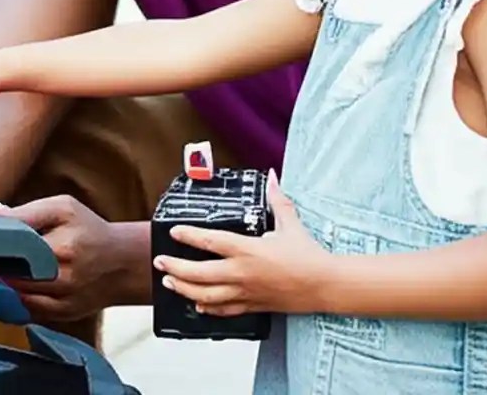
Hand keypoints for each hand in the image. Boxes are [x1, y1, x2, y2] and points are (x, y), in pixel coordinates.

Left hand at [0, 196, 132, 321]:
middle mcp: (62, 278)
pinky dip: (26, 295)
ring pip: (18, 292)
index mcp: (61, 248)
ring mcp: (63, 300)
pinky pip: (29, 308)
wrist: (121, 264)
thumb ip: (26, 211)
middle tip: (9, 251)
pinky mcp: (62, 314)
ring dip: (15, 279)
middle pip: (11, 274)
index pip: (11, 248)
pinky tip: (35, 282)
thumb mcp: (63, 208)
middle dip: (5, 262)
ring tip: (25, 265)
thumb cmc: (90, 231)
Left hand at [153, 171, 334, 315]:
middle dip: (174, 267)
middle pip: (198, 273)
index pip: (209, 240)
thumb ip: (277, 199)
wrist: (326, 285)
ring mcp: (245, 292)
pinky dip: (207, 308)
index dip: (187, 235)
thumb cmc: (308, 255)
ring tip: (169, 282)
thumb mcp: (290, 223)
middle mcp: (241, 272)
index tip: (174, 231)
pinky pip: (224, 309)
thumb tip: (273, 176)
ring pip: (205, 295)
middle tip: (160, 261)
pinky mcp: (253, 306)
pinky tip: (197, 304)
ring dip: (183, 289)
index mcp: (247, 249)